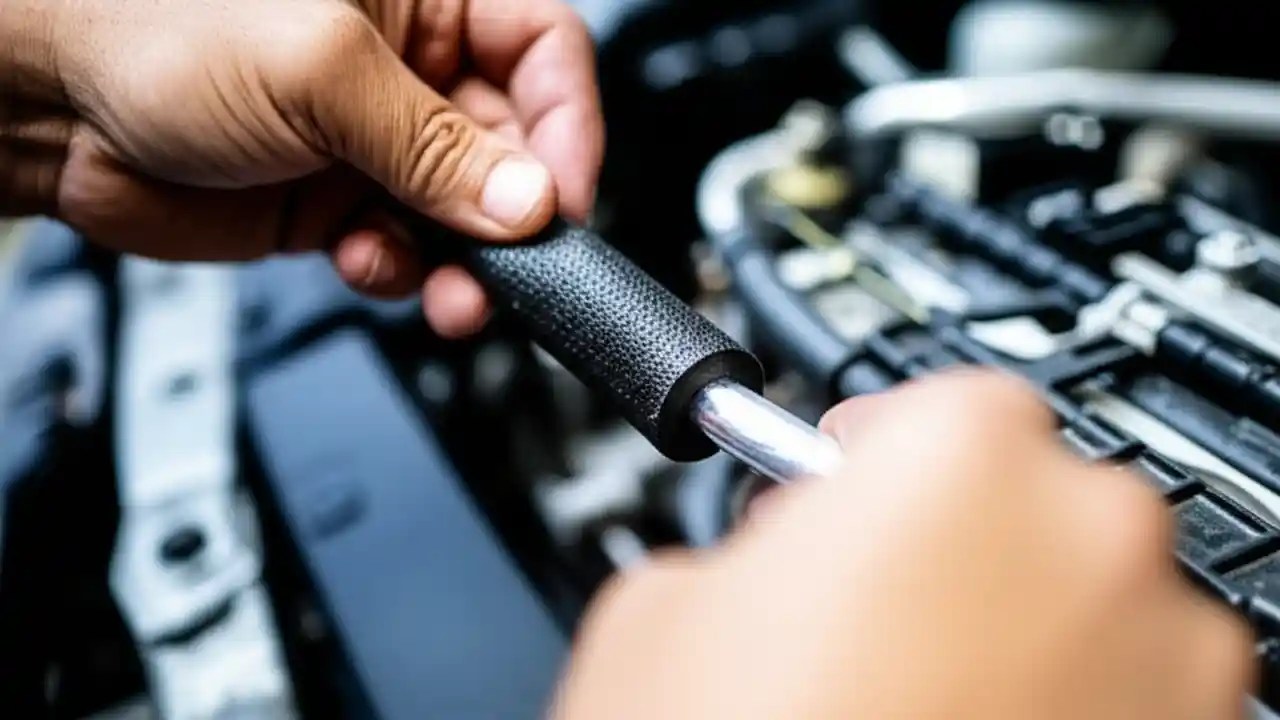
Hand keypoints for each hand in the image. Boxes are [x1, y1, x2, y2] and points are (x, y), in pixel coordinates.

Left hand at [1, 0, 601, 336]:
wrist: (43, 103)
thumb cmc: (150, 22)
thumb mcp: (321, 69)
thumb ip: (435, 146)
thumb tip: (528, 203)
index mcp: (424, 0)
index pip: (545, 54)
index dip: (570, 127)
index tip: (564, 198)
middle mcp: (410, 70)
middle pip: (515, 149)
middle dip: (516, 216)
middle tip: (514, 264)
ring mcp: (375, 142)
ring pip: (467, 216)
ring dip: (467, 262)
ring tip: (452, 291)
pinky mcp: (340, 203)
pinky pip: (408, 251)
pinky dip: (402, 271)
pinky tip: (368, 261)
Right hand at [551, 370, 1255, 718]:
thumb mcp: (658, 609)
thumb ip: (738, 542)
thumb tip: (768, 556)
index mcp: (960, 462)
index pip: (941, 401)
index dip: (872, 455)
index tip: (840, 497)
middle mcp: (1092, 549)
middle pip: (1019, 498)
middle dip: (940, 542)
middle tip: (853, 614)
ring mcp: (1161, 668)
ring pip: (1077, 600)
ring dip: (1005, 627)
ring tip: (900, 701)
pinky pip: (1118, 693)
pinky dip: (1056, 706)